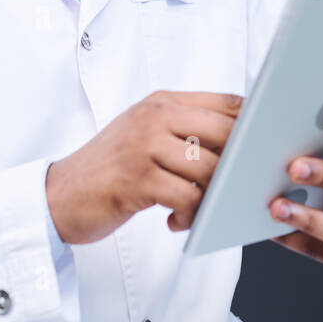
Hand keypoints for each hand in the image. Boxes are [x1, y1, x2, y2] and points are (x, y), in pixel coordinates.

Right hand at [45, 90, 241, 244]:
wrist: (58, 196)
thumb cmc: (109, 169)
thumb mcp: (144, 135)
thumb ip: (183, 129)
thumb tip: (240, 141)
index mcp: (160, 102)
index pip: (224, 101)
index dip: (252, 123)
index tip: (263, 145)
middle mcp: (153, 117)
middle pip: (224, 131)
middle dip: (238, 163)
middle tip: (235, 186)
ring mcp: (144, 146)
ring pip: (208, 167)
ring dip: (212, 196)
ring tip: (197, 208)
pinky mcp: (138, 180)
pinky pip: (187, 196)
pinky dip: (190, 214)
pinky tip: (176, 220)